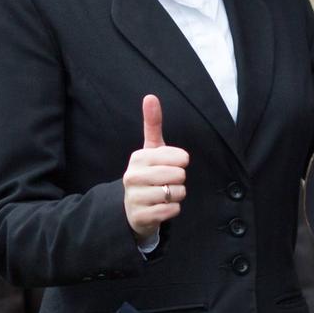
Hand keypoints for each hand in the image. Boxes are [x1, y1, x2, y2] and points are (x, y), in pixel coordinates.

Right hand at [124, 95, 188, 240]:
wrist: (132, 207)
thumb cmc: (147, 174)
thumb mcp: (150, 150)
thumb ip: (152, 124)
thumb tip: (150, 96)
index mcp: (138, 157)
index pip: (178, 157)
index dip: (182, 162)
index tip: (174, 164)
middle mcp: (133, 176)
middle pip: (178, 175)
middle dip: (179, 180)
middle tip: (168, 182)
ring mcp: (134, 197)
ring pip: (176, 193)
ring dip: (176, 195)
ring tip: (164, 194)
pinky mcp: (140, 216)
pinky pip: (171, 210)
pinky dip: (173, 209)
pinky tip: (162, 206)